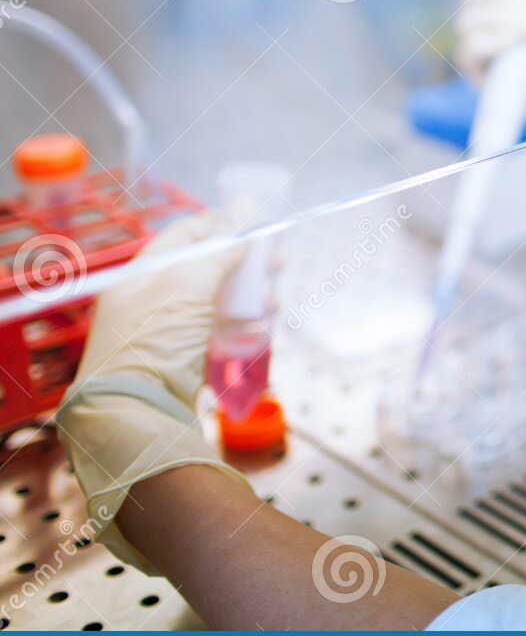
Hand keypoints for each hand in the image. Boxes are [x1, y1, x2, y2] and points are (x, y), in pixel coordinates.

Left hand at [54, 212, 251, 570]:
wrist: (136, 415)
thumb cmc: (156, 341)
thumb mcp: (188, 286)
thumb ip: (218, 252)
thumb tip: (243, 222)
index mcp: (140, 275)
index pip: (185, 236)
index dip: (223, 224)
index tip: (258, 220)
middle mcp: (149, 301)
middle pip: (205, 269)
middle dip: (245, 263)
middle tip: (279, 262)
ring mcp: (164, 333)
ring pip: (215, 303)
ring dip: (249, 297)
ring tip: (275, 300)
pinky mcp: (180, 362)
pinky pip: (215, 335)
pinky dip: (239, 328)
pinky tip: (260, 330)